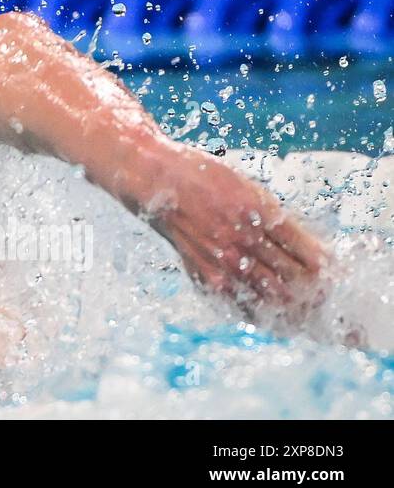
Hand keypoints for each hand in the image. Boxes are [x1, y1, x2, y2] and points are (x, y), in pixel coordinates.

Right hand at [148, 145, 329, 321]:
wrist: (154, 179)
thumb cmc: (203, 176)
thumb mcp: (247, 186)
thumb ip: (275, 217)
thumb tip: (306, 247)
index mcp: (258, 211)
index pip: (306, 251)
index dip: (325, 268)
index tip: (332, 275)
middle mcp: (242, 238)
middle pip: (293, 277)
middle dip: (314, 291)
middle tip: (324, 298)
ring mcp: (222, 259)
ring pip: (270, 294)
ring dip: (292, 304)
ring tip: (304, 310)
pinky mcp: (204, 273)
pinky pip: (240, 302)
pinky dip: (259, 310)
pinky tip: (270, 311)